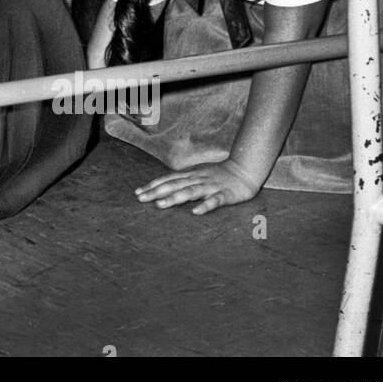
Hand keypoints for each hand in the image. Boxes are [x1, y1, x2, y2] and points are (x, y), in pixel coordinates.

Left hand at [135, 157, 260, 214]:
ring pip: (191, 191)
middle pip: (174, 185)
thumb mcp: (198, 174)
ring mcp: (211, 186)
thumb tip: (165, 189)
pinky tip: (196, 212)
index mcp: (191, 175)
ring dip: (174, 198)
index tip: (138, 192)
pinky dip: (205, 205)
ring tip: (160, 205)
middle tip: (141, 198)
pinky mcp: (225, 194)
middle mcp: (197, 179)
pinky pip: (214, 200)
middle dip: (156, 192)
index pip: (168, 179)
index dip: (152, 185)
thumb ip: (183, 181)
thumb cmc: (218, 174)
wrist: (244, 169)